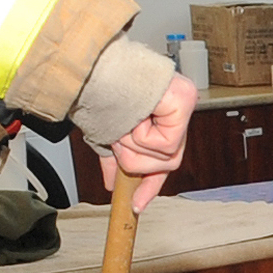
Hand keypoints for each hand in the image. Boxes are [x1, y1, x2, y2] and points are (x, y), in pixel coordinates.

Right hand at [98, 74, 197, 206]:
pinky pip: (166, 143)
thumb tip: (113, 185)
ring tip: (121, 121)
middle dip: (135, 159)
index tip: (136, 205)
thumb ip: (117, 159)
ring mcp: (184, 101)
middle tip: (118, 142)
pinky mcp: (184, 101)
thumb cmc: (96, 89)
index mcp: (163, 113)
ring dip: (133, 145)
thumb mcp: (109, 134)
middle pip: (169, 161)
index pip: (166, 157)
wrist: (87, 66)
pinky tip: (134, 117)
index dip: (150, 185)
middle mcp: (178, 106)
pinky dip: (141, 136)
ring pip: (165, 155)